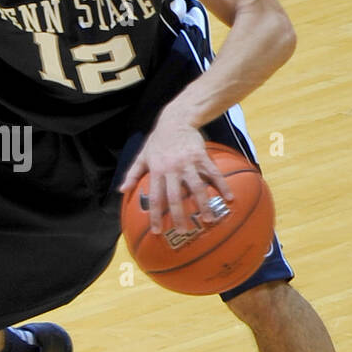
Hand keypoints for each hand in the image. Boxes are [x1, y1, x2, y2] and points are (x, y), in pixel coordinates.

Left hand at [119, 114, 232, 234]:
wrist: (176, 119)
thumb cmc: (158, 140)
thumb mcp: (142, 156)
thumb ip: (132, 174)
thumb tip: (122, 190)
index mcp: (156, 170)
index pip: (155, 197)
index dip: (155, 215)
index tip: (157, 231)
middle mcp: (172, 169)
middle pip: (175, 197)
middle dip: (179, 216)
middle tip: (184, 231)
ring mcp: (188, 163)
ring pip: (196, 187)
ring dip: (203, 205)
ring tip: (208, 220)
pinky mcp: (202, 156)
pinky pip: (213, 173)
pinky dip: (222, 186)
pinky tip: (230, 198)